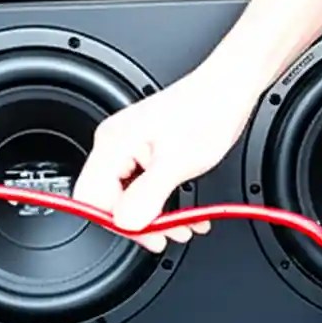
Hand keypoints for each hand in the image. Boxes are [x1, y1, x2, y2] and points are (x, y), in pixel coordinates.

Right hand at [73, 62, 257, 251]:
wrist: (227, 88)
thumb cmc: (208, 111)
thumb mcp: (178, 162)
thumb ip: (148, 196)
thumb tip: (127, 223)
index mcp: (113, 145)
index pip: (93, 200)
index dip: (120, 223)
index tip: (149, 234)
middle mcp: (115, 144)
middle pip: (110, 201)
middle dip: (142, 222)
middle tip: (170, 232)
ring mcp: (129, 146)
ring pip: (129, 196)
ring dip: (157, 216)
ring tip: (183, 224)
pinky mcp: (144, 150)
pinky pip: (143, 186)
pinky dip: (164, 202)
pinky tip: (184, 210)